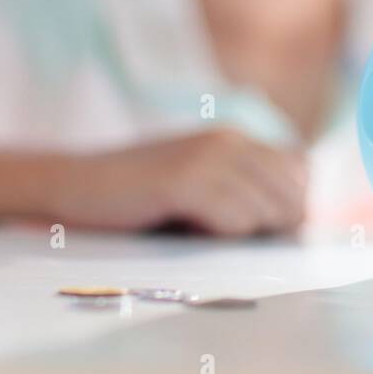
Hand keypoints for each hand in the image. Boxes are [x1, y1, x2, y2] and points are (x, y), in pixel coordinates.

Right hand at [62, 127, 308, 234]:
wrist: (72, 184)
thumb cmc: (136, 196)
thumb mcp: (198, 181)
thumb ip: (242, 187)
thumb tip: (298, 215)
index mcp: (234, 136)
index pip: (301, 169)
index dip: (291, 203)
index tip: (261, 227)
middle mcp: (226, 139)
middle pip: (293, 191)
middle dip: (278, 223)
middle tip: (238, 238)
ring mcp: (205, 158)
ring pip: (269, 207)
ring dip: (249, 232)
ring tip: (210, 232)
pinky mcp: (182, 182)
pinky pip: (236, 218)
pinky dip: (226, 234)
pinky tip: (196, 231)